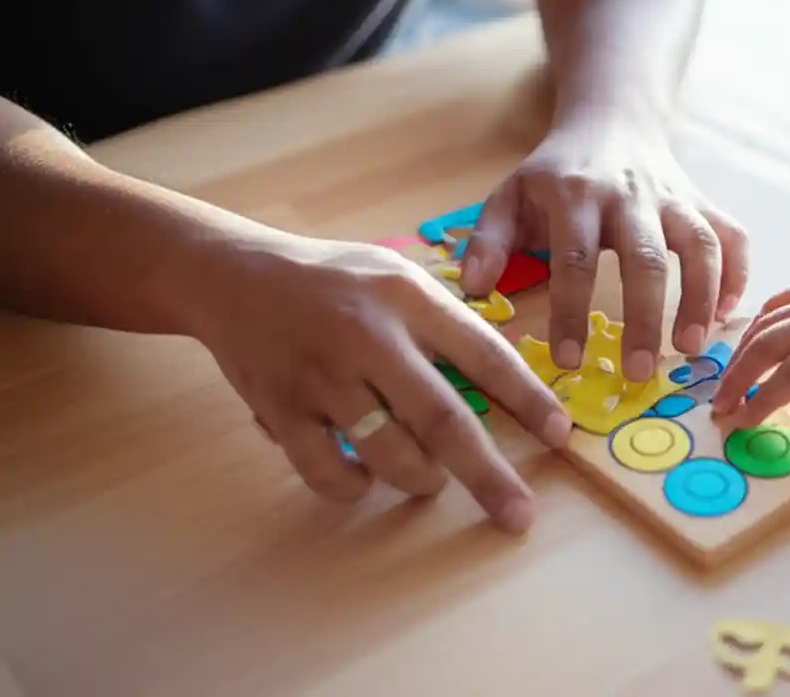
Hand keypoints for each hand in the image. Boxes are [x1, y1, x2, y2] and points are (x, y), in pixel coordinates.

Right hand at [191, 233, 572, 532]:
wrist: (230, 274)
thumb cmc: (331, 279)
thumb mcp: (395, 276)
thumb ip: (444, 323)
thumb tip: (503, 382)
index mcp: (407, 296)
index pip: (483, 352)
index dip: (526, 398)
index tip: (560, 435)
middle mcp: (368, 335)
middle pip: (441, 419)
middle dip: (488, 474)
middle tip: (519, 515)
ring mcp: (321, 374)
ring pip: (390, 454)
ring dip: (421, 480)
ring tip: (429, 478)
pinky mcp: (280, 407)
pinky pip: (330, 473)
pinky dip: (356, 487)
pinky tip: (364, 477)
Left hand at [459, 118, 748, 381]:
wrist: (611, 120)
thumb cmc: (556, 173)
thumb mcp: (510, 195)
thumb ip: (488, 240)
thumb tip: (473, 291)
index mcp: (576, 195)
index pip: (575, 259)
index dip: (572, 312)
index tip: (569, 361)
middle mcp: (630, 193)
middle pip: (645, 257)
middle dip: (645, 317)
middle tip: (640, 372)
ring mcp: (674, 196)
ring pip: (699, 244)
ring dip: (700, 297)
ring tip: (692, 348)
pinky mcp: (703, 201)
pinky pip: (732, 235)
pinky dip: (738, 274)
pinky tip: (725, 314)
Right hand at [712, 236, 789, 456]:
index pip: (789, 376)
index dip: (760, 401)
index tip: (738, 423)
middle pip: (763, 349)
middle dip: (736, 380)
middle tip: (717, 409)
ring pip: (764, 325)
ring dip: (739, 354)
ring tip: (726, 381)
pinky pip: (778, 305)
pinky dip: (757, 323)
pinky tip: (750, 337)